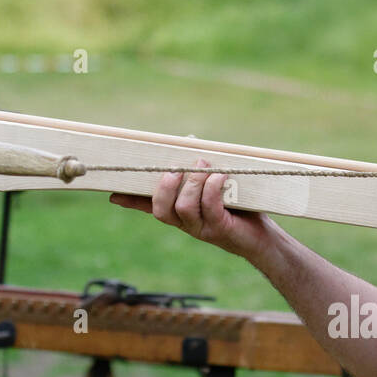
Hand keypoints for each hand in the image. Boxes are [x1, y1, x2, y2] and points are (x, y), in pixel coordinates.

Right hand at [109, 159, 272, 258]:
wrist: (263, 235)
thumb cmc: (240, 206)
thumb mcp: (218, 182)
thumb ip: (200, 165)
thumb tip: (188, 140)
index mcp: (180, 212)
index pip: (149, 206)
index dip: (131, 200)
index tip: (113, 193)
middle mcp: (186, 223)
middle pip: (161, 209)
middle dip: (165, 187)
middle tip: (176, 169)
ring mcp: (201, 228)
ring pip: (182, 208)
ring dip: (192, 183)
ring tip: (205, 167)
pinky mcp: (220, 229)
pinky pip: (209, 208)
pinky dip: (212, 189)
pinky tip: (220, 177)